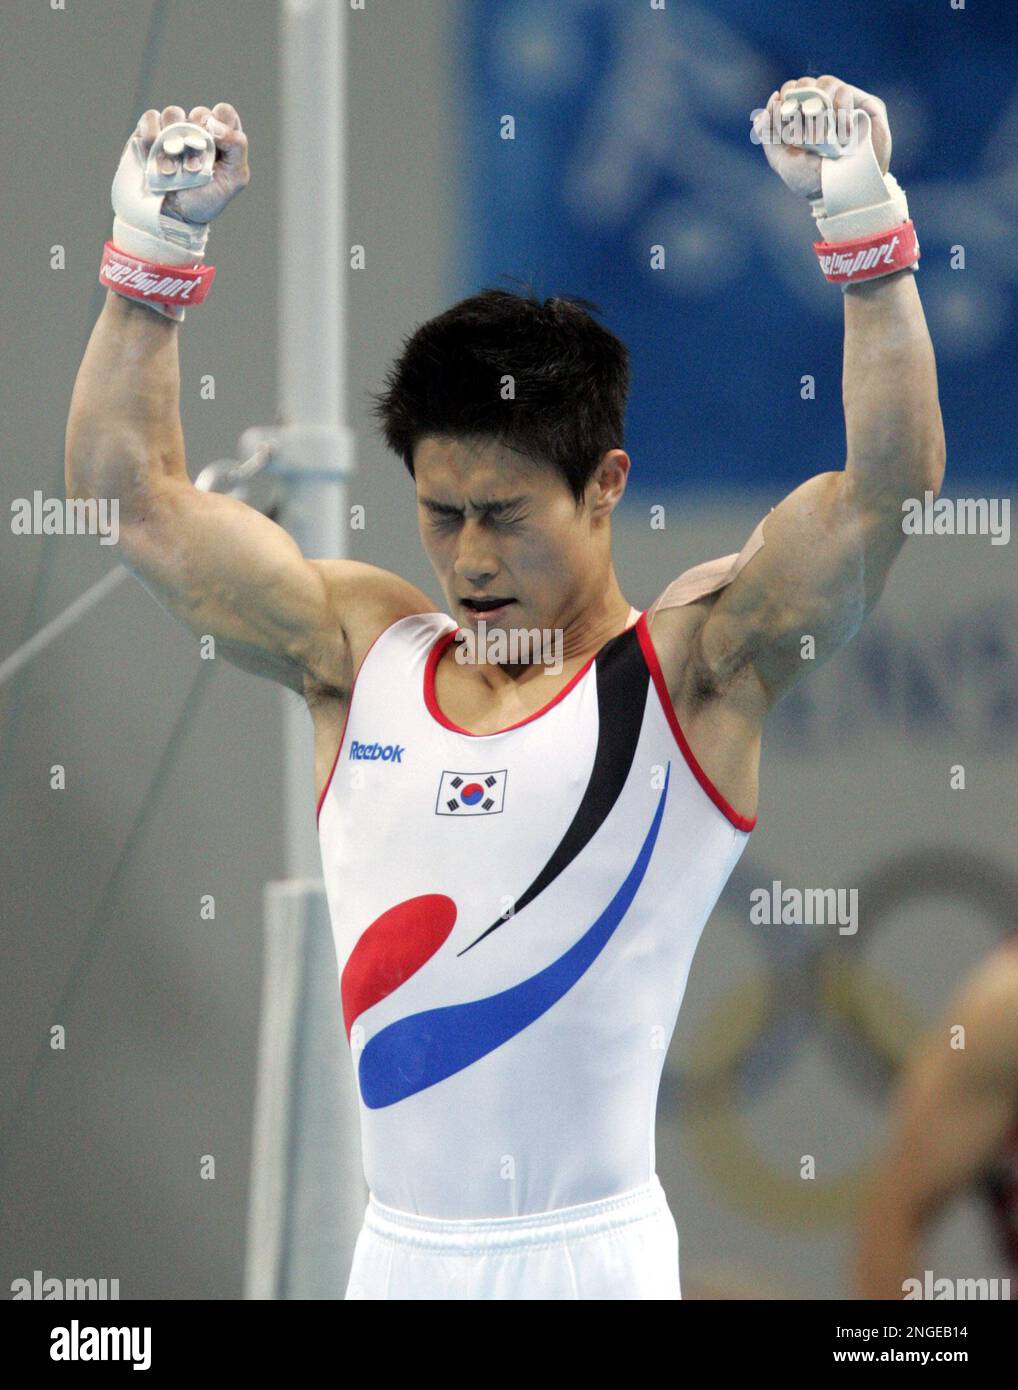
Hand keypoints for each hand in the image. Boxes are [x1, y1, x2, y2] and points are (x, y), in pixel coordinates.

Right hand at [135, 102, 249, 224]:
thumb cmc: (205, 199)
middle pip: (199, 114)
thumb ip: (237, 147)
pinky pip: (151, 119)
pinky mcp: (150, 132)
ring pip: (174, 114)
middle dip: (197, 141)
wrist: (171, 216)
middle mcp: (198, 129)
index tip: (215, 144)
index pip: (224, 113)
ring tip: (172, 171)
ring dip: (173, 142)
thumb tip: (215, 124)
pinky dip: (152, 135)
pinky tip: (152, 156)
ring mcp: (173, 129)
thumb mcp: (234, 179)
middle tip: (193, 168)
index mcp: (222, 138)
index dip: (220, 124)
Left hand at [754, 76, 891, 199]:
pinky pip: (846, 92)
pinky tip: (839, 130)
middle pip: (808, 82)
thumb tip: (772, 100)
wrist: (840, 192)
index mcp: (802, 116)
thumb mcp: (782, 161)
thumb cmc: (810, 180)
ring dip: (819, 105)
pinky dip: (839, 108)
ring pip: (826, 83)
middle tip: (802, 122)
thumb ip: (768, 134)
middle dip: (801, 98)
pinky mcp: (864, 105)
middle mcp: (823, 107)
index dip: (788, 93)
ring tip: (820, 134)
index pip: (792, 89)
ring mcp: (844, 104)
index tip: (785, 109)